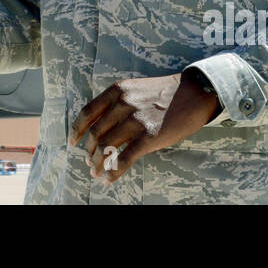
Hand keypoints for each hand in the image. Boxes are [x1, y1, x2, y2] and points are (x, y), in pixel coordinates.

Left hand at [68, 68, 219, 182]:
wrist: (195, 92)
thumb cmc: (164, 93)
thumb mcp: (135, 89)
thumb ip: (118, 103)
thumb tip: (102, 126)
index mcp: (117, 91)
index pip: (88, 112)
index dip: (77, 130)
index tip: (73, 142)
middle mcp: (123, 104)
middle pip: (96, 132)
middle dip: (89, 151)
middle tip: (89, 162)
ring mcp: (136, 120)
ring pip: (107, 147)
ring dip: (98, 164)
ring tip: (96, 172)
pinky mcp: (150, 136)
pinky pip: (125, 158)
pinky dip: (114, 171)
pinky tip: (109, 178)